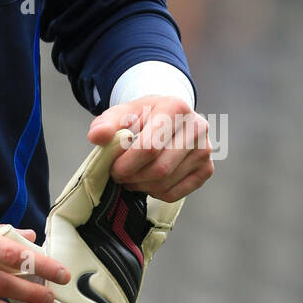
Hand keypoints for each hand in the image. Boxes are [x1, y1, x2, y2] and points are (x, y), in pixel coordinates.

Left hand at [87, 96, 212, 202]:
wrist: (167, 117)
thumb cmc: (143, 116)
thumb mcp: (122, 113)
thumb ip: (107, 123)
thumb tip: (96, 137)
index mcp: (175, 107)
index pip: (150, 146)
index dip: (126, 163)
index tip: (112, 167)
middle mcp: (197, 127)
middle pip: (159, 169)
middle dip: (132, 177)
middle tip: (118, 175)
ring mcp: (204, 150)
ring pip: (165, 183)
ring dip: (140, 186)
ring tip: (130, 177)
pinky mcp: (207, 169)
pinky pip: (175, 194)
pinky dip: (154, 193)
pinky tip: (146, 181)